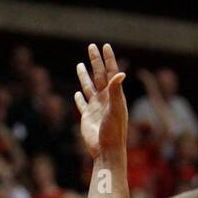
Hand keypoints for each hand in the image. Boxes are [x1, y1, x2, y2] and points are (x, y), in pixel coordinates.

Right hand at [76, 42, 127, 160]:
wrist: (106, 151)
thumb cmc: (114, 131)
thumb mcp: (116, 109)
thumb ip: (116, 91)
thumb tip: (120, 73)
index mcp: (114, 95)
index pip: (111, 72)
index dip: (108, 59)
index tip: (105, 46)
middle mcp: (105, 99)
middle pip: (99, 76)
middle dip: (95, 61)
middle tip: (91, 46)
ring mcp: (96, 108)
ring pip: (89, 87)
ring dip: (85, 76)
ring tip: (80, 65)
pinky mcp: (87, 118)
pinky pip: (82, 104)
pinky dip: (79, 98)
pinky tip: (77, 93)